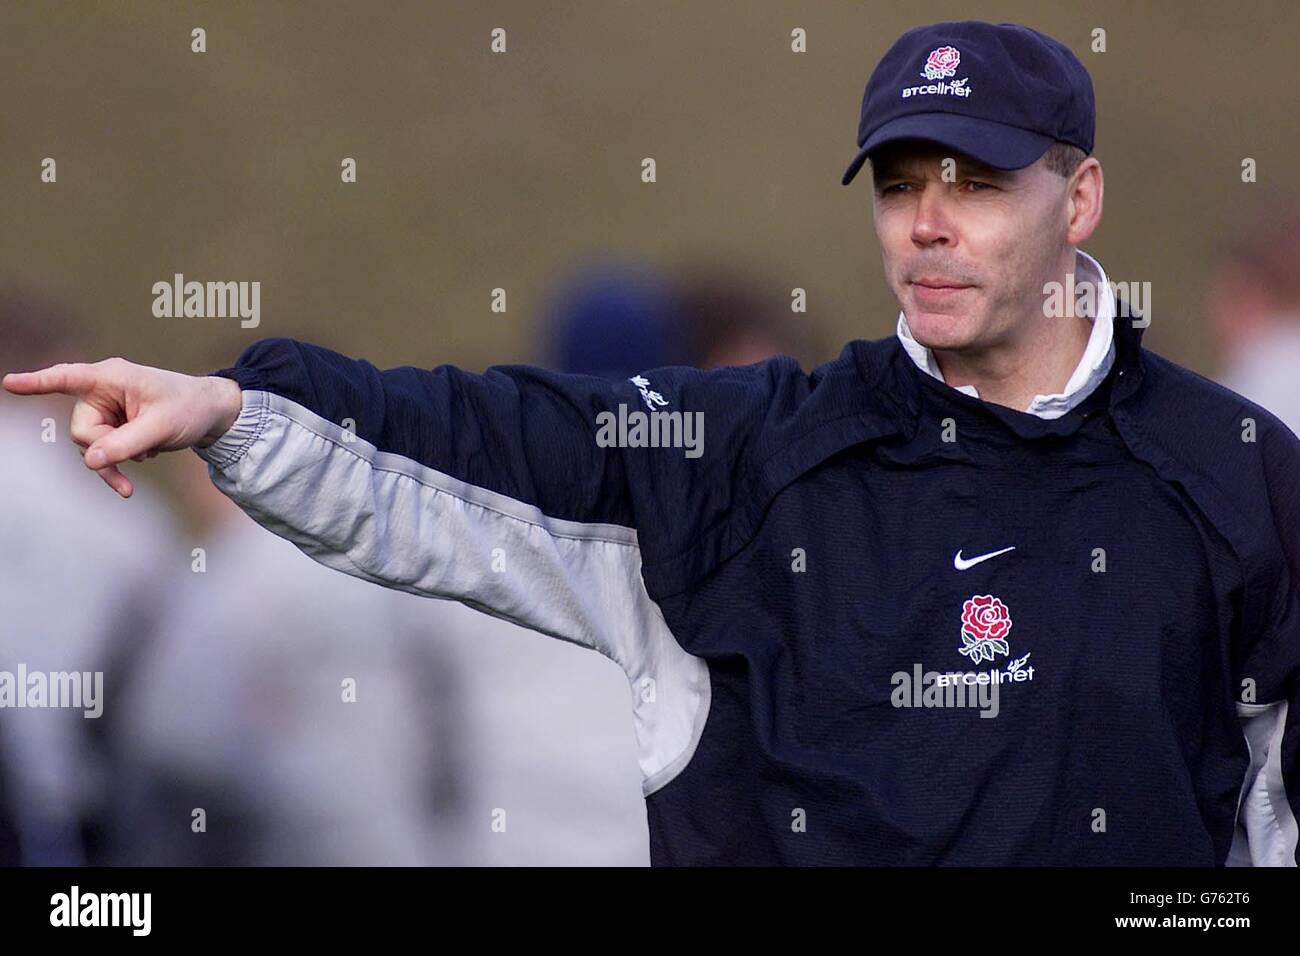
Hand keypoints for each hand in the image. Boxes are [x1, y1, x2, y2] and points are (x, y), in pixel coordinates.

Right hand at [2, 357, 242, 497]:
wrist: (209, 414)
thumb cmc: (188, 407)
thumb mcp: (161, 427)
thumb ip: (125, 444)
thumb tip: (91, 462)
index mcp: (111, 377)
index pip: (67, 378)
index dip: (37, 383)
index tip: (9, 383)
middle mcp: (102, 391)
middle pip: (81, 430)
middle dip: (104, 448)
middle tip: (139, 451)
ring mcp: (106, 410)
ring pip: (90, 446)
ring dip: (114, 460)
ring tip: (142, 463)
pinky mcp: (112, 427)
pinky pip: (101, 453)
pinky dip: (118, 464)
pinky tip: (141, 464)